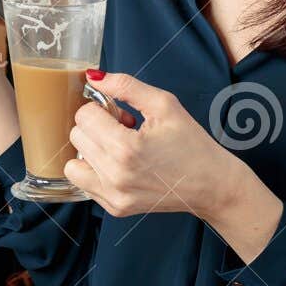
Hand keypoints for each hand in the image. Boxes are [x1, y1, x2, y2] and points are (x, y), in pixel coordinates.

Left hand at [61, 72, 275, 229]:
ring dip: (91, 151)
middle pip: (76, 136)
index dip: (102, 109)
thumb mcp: (165, 105)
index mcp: (126, 148)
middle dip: (96, 128)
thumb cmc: (192, 144)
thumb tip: (93, 77)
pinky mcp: (114, 208)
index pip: (84, 115)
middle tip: (125, 131)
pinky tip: (120, 166)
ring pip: (72, 163)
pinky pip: (84, 183)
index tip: (123, 116)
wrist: (212, 186)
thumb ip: (125, 86)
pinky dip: (95, 171)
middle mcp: (115, 175)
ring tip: (119, 149)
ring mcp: (113, 196)